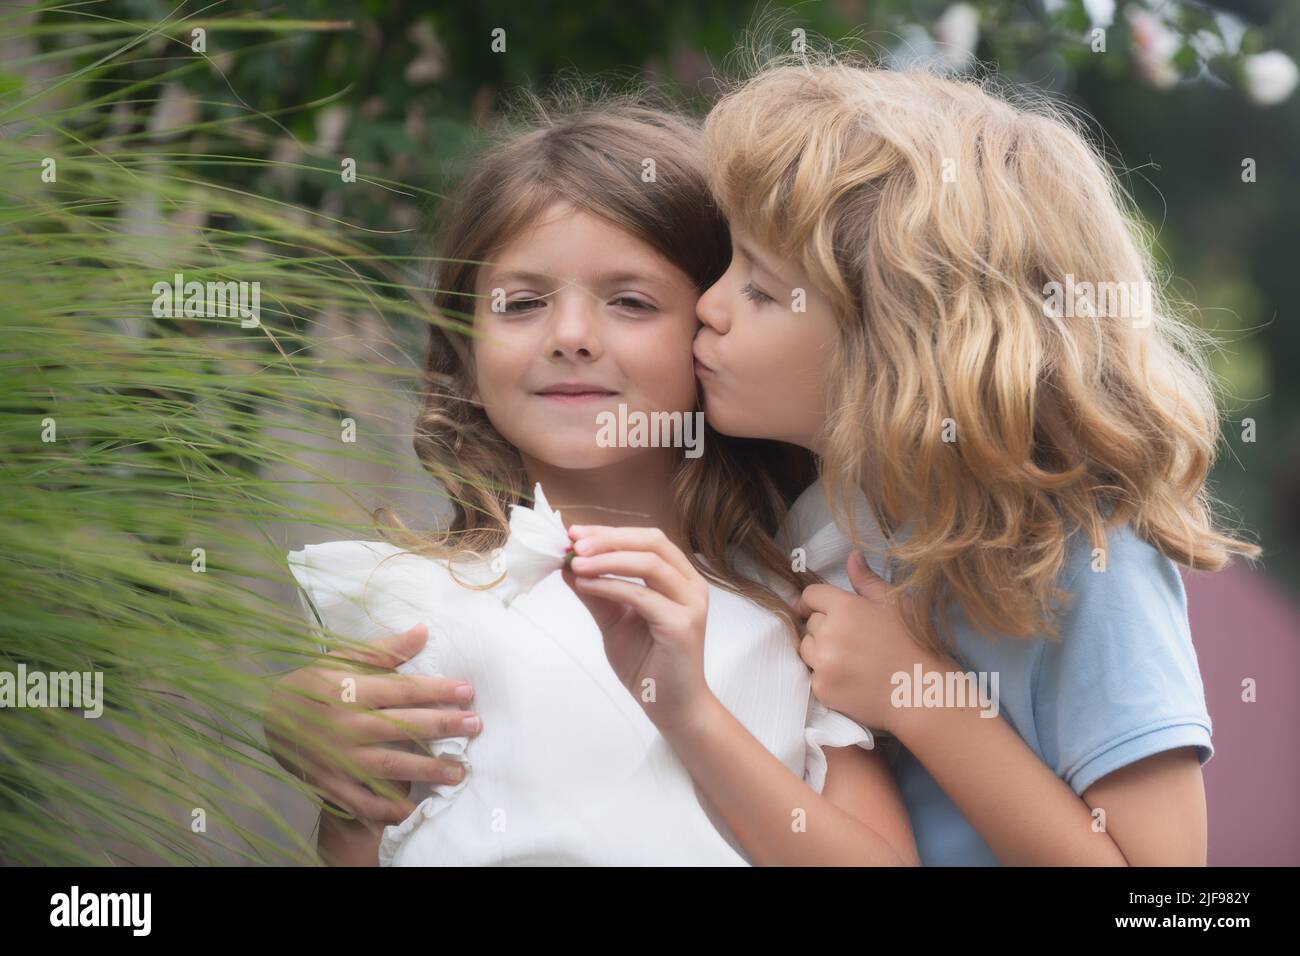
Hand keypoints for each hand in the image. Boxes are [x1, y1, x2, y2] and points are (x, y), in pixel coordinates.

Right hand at [265, 624, 481, 823]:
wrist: (269, 716)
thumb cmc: (314, 683)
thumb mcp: (343, 658)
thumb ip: (386, 650)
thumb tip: (424, 631)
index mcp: (349, 690)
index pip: (402, 690)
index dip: (436, 690)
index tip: (467, 691)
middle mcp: (345, 725)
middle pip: (402, 727)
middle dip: (442, 726)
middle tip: (475, 725)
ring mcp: (338, 758)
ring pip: (389, 766)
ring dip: (427, 771)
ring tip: (459, 772)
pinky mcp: (330, 783)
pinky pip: (363, 801)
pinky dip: (388, 809)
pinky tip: (416, 810)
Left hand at [563, 525, 713, 733]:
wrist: (671, 707)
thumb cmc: (647, 664)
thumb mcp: (614, 621)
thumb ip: (597, 593)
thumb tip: (569, 565)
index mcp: (679, 578)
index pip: (646, 540)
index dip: (610, 532)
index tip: (574, 533)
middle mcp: (691, 585)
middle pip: (651, 542)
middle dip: (609, 538)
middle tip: (574, 543)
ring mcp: (690, 604)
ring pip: (649, 563)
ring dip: (608, 559)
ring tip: (576, 563)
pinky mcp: (682, 625)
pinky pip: (642, 596)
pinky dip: (611, 586)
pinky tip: (586, 586)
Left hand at [794, 551, 955, 733]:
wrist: (921, 694)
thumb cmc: (913, 644)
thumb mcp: (894, 604)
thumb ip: (867, 580)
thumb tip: (852, 555)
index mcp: (845, 608)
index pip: (811, 596)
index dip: (816, 601)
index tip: (820, 608)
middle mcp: (829, 634)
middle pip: (810, 623)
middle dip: (824, 627)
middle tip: (852, 638)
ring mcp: (823, 664)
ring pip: (807, 648)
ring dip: (820, 650)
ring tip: (849, 657)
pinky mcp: (822, 689)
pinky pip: (812, 675)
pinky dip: (825, 675)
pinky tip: (849, 676)